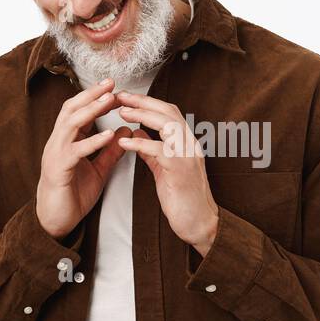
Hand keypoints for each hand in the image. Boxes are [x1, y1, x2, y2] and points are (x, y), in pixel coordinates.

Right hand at [36, 78, 133, 238]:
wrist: (56, 221)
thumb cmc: (73, 194)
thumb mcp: (97, 170)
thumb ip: (110, 152)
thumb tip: (124, 132)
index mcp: (66, 140)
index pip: (78, 110)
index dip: (95, 97)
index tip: (114, 87)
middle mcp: (58, 142)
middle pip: (72, 109)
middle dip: (91, 94)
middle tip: (111, 83)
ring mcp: (55, 154)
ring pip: (70, 124)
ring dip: (91, 110)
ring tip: (109, 100)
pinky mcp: (59, 170)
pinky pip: (75, 151)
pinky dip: (92, 141)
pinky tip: (108, 135)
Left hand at [114, 91, 219, 256]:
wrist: (199, 223)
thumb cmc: (182, 199)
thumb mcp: (164, 169)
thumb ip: (152, 151)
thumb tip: (137, 133)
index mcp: (187, 142)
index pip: (169, 112)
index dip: (148, 101)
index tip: (127, 98)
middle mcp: (190, 144)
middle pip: (168, 112)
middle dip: (143, 101)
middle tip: (120, 97)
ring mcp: (188, 156)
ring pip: (167, 125)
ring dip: (143, 115)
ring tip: (122, 113)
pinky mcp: (181, 171)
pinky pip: (160, 150)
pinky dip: (141, 143)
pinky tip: (124, 142)